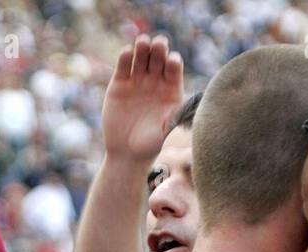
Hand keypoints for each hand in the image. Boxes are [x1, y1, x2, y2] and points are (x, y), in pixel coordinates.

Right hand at [102, 34, 184, 162]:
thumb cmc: (151, 145)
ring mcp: (137, 81)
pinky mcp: (119, 84)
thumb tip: (188, 108)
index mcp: (171, 89)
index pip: (174, 69)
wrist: (127, 153)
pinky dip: (124, 58)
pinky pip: (123, 67)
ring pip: (141, 58)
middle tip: (159, 43)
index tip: (173, 61)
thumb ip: (176, 117)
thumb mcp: (167, 131)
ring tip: (143, 41)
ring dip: (142, 48)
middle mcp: (155, 81)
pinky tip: (127, 52)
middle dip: (159, 50)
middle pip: (158, 59)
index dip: (173, 63)